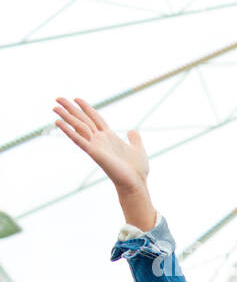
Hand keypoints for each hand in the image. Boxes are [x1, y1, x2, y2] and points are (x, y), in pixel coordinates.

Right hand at [53, 96, 156, 229]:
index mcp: (110, 137)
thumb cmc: (137, 169)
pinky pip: (78, 139)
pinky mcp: (93, 152)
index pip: (95, 118)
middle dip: (71, 109)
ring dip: (66, 116)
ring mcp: (96, 145)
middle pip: (83, 120)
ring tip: (54, 107)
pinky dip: (68, 131)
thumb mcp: (138, 149)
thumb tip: (133, 130)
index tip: (77, 98)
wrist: (136, 183)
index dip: (86, 108)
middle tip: (58, 98)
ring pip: (78, 127)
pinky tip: (58, 123)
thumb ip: (134, 139)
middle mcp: (100, 139)